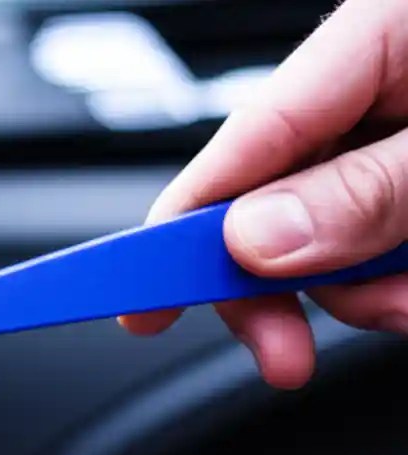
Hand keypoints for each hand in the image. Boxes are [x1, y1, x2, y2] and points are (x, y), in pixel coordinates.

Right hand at [121, 0, 407, 388]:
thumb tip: (255, 241)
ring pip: (331, 236)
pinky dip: (394, 281)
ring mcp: (399, 132)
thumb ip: (367, 191)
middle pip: (274, 201)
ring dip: (360, 291)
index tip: (133, 300)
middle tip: (283, 356)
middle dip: (277, 285)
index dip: (178, 228)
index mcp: (374, 38)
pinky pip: (379, 245)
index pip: (245, 143)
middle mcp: (376, 86)